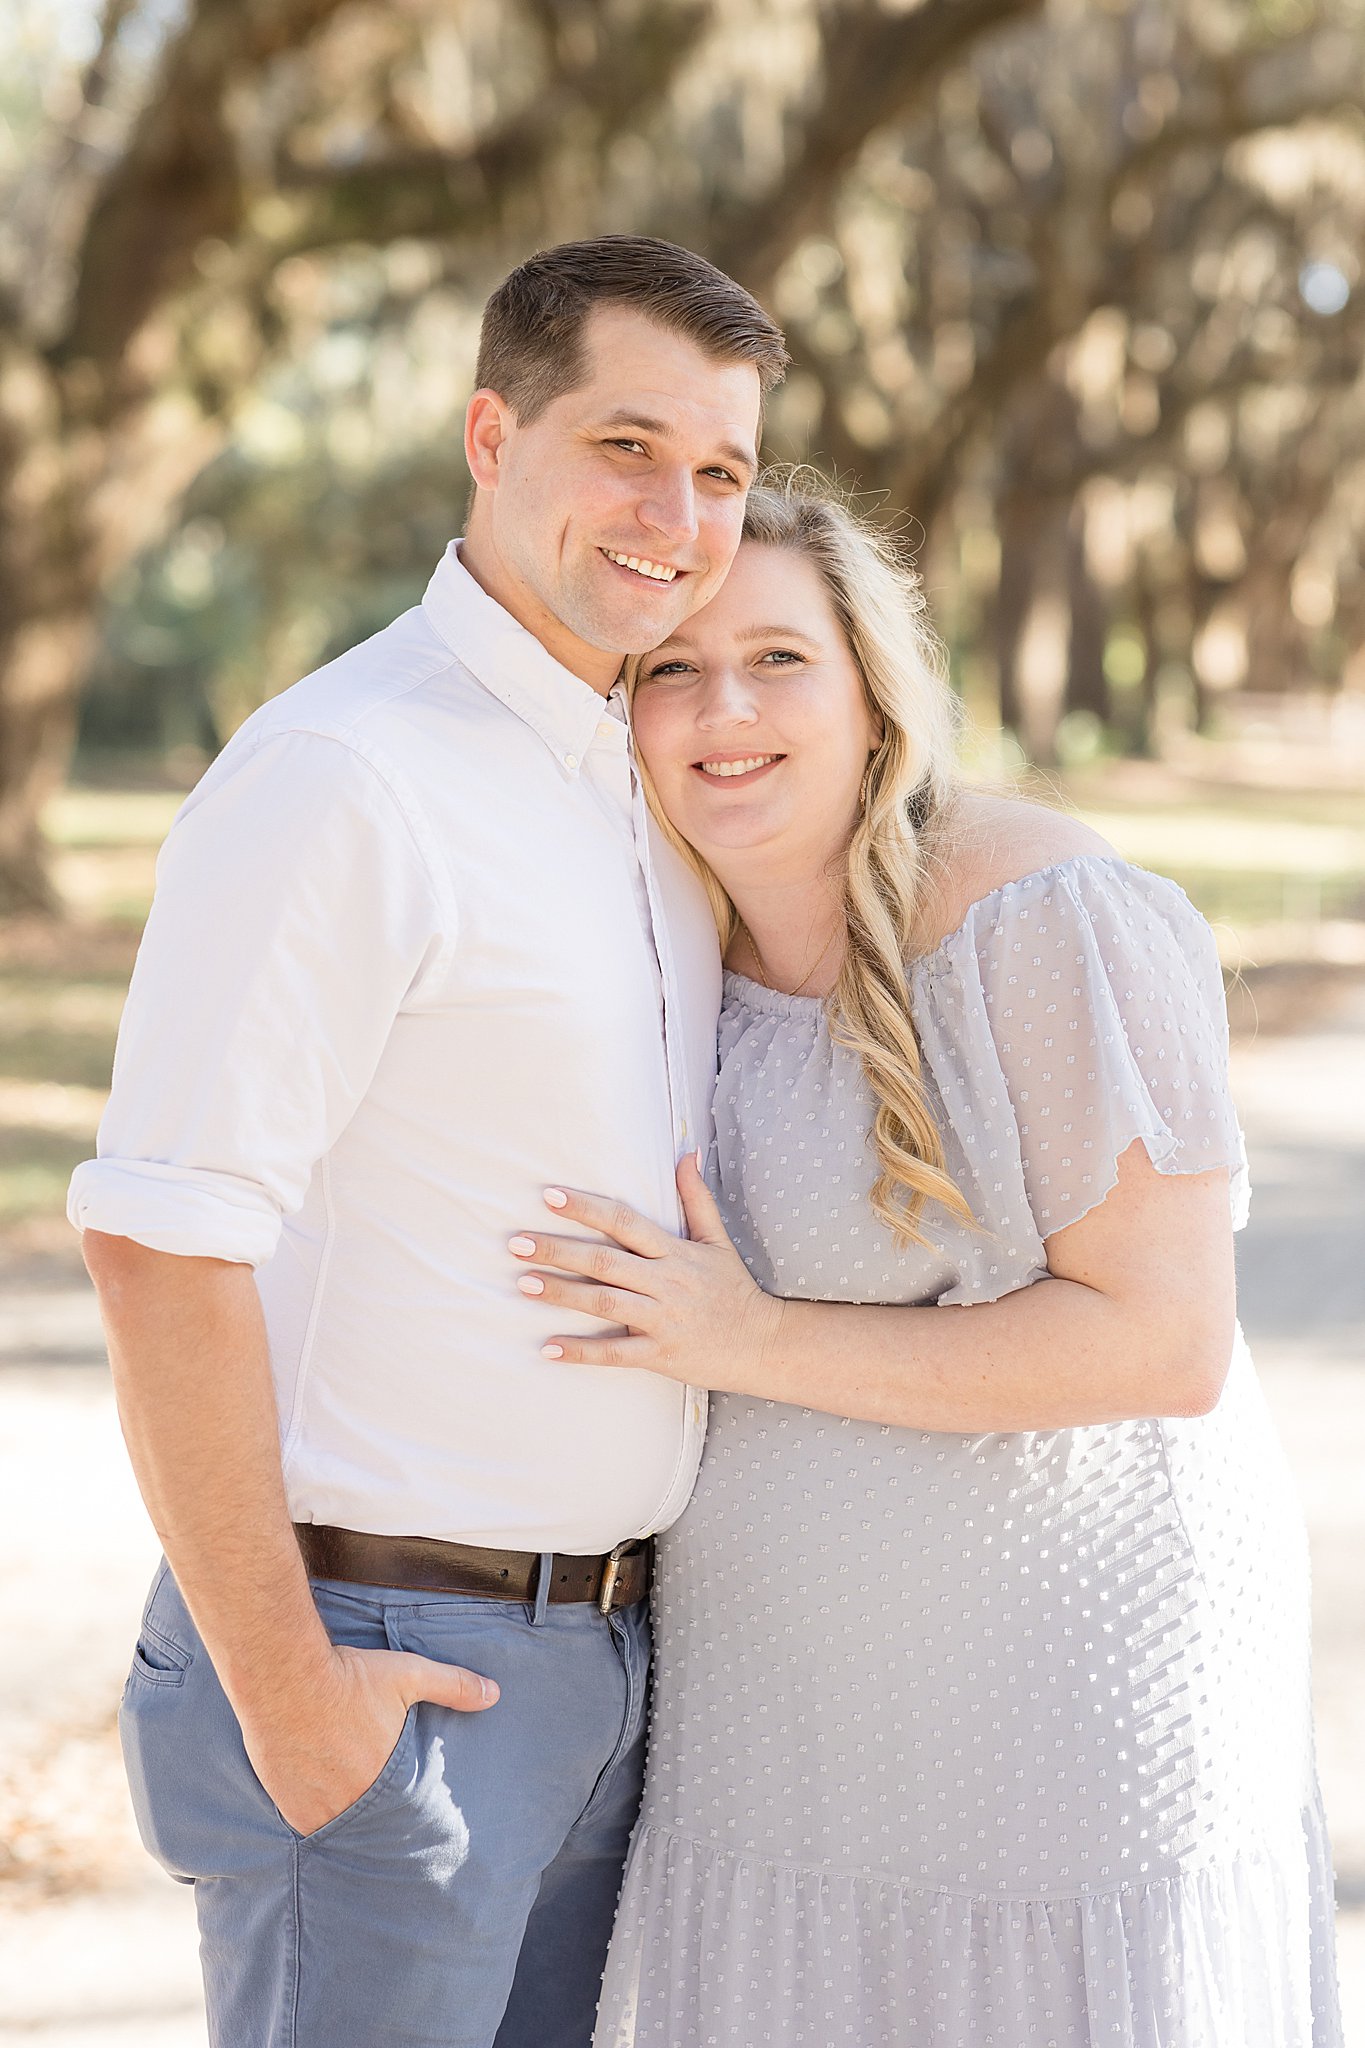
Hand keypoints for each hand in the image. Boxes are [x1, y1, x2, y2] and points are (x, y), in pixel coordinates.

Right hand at [241, 1639, 496, 1836]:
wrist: (285, 1674)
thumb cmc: (349, 1676)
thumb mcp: (408, 1675)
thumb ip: (453, 1686)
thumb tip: (495, 1693)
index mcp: (386, 1781)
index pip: (407, 1814)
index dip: (410, 1812)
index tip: (415, 1814)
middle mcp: (351, 1804)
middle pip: (372, 1824)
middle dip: (379, 1816)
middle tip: (379, 1804)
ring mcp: (316, 1809)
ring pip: (339, 1826)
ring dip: (347, 1816)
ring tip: (350, 1802)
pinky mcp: (287, 1806)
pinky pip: (308, 1824)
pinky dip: (317, 1815)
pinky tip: (320, 1800)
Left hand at [509, 1152, 783, 1389]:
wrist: (763, 1344)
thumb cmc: (734, 1290)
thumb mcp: (718, 1241)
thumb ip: (696, 1199)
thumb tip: (687, 1153)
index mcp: (675, 1252)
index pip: (624, 1222)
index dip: (586, 1208)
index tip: (549, 1196)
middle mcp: (665, 1283)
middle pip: (604, 1262)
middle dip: (558, 1251)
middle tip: (515, 1243)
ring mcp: (662, 1319)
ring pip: (604, 1304)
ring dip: (562, 1293)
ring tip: (523, 1283)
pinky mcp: (660, 1354)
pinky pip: (616, 1354)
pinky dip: (582, 1352)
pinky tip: (549, 1348)